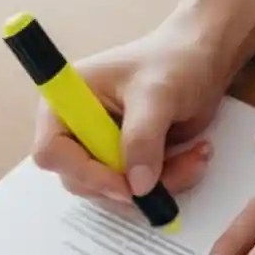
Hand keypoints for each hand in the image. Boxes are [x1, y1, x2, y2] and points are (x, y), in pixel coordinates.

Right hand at [31, 26, 220, 202]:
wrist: (203, 62)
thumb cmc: (173, 62)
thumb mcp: (157, 95)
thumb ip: (143, 138)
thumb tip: (137, 186)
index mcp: (67, 101)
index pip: (52, 152)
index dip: (84, 174)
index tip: (126, 185)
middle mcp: (77, 129)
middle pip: (83, 182)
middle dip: (132, 185)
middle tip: (178, 169)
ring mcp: (102, 149)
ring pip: (116, 193)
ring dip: (160, 186)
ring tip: (196, 157)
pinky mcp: (127, 163)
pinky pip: (140, 191)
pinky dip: (170, 183)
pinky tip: (195, 157)